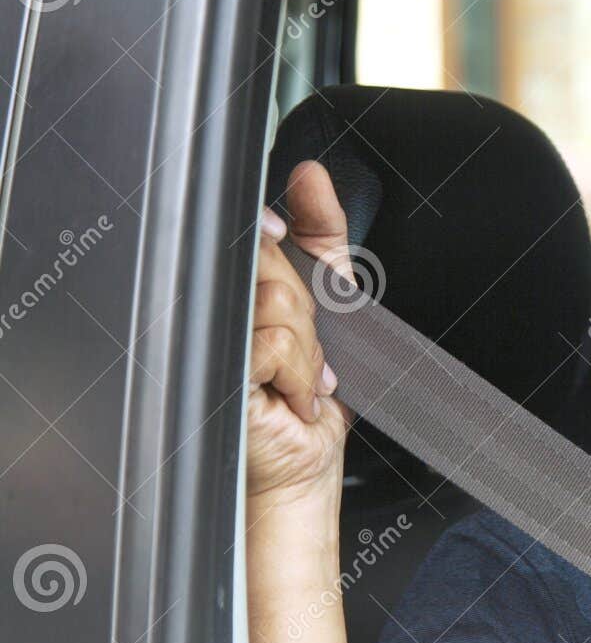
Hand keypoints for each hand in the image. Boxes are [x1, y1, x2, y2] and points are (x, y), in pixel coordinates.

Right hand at [246, 160, 353, 498]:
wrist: (300, 465)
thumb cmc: (307, 395)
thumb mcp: (332, 306)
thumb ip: (322, 238)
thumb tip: (310, 177)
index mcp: (234, 290)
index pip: (253, 234)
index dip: (274, 230)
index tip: (285, 236)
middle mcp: (213, 312)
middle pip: (269, 264)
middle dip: (308, 312)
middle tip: (308, 356)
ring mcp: (208, 344)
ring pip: (278, 301)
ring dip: (308, 351)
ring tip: (299, 382)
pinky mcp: (217, 377)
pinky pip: (274, 342)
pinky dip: (297, 374)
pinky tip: (289, 399)